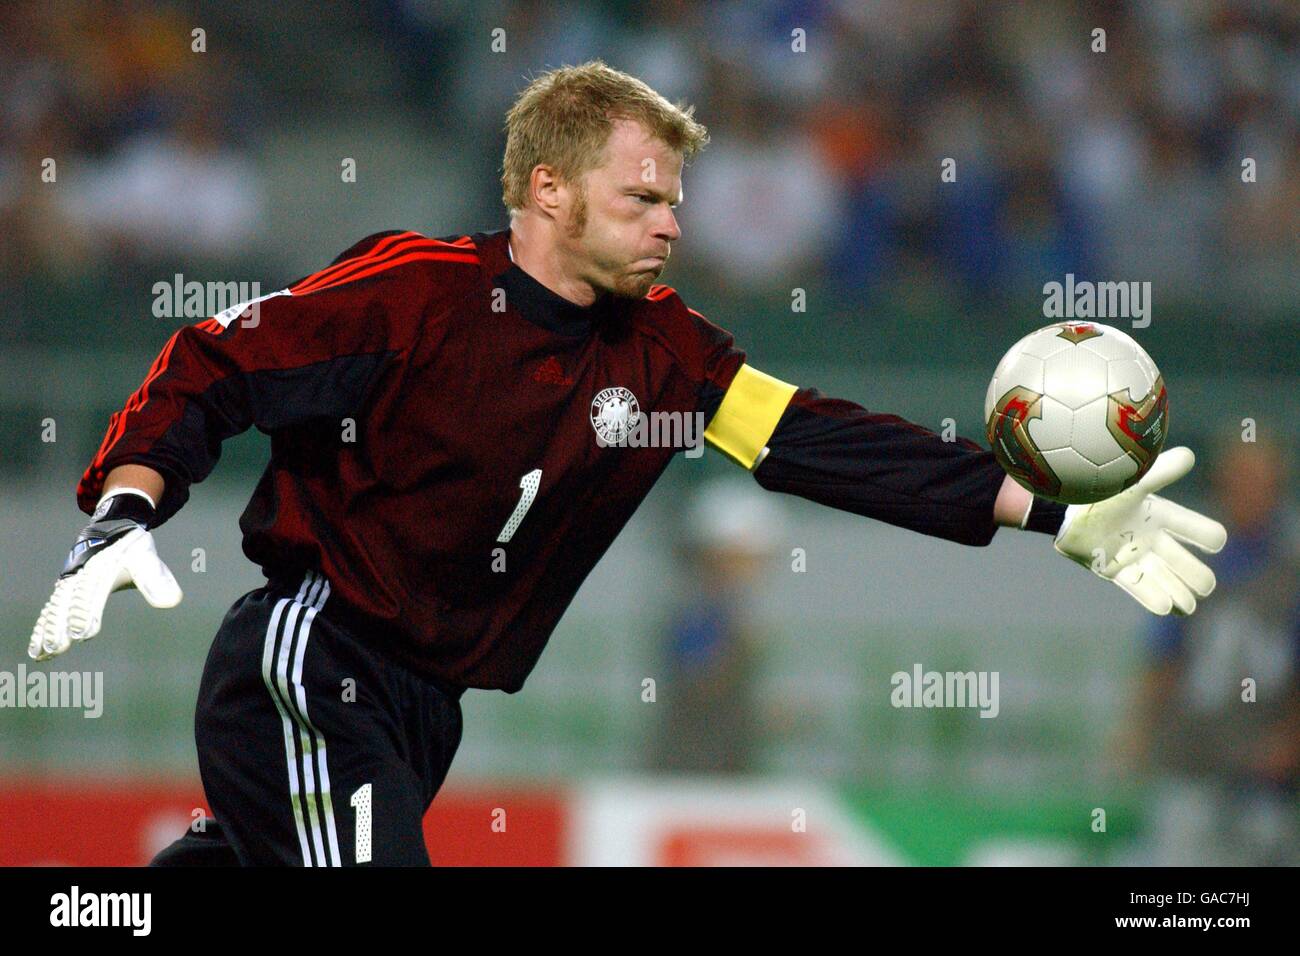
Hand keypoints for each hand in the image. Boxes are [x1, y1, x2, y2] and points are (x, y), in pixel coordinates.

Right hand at [29, 490, 181, 660]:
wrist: (111, 526)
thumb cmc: (132, 547)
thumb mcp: (146, 558)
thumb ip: (156, 580)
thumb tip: (172, 602)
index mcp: (102, 567)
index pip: (92, 592)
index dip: (88, 612)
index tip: (84, 633)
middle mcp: (81, 574)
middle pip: (69, 602)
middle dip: (61, 625)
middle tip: (58, 647)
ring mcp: (70, 581)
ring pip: (56, 607)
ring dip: (48, 630)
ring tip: (43, 654)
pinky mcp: (64, 588)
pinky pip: (52, 609)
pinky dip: (43, 627)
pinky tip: (37, 650)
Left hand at [1053, 446, 1226, 614]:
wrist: (1060, 506)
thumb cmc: (1099, 490)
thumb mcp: (1133, 482)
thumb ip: (1160, 472)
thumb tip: (1189, 456)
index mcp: (1159, 516)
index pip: (1194, 528)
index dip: (1207, 535)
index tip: (1215, 541)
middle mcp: (1150, 538)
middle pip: (1183, 562)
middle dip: (1197, 575)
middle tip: (1206, 586)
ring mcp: (1133, 556)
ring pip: (1164, 579)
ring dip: (1178, 592)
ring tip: (1189, 605)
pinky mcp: (1113, 569)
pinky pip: (1136, 587)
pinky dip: (1152, 598)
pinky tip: (1166, 607)